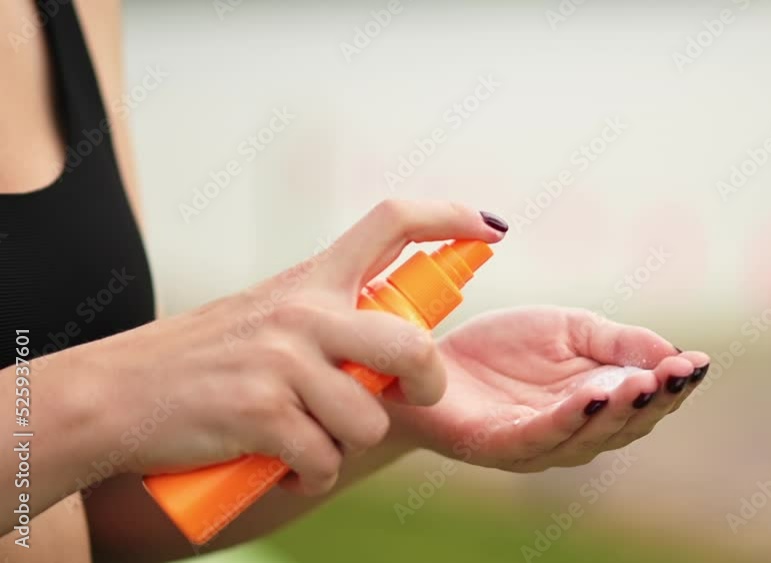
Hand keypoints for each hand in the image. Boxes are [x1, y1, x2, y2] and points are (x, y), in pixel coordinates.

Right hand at [58, 200, 504, 495]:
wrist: (113, 396)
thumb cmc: (198, 362)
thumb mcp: (266, 319)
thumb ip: (327, 322)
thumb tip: (397, 346)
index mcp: (309, 279)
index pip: (390, 221)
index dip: (448, 216)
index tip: (488, 225)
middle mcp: (303, 312)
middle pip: (412, 345)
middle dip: (426, 385)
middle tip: (411, 399)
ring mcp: (283, 362)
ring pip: (368, 421)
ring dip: (344, 444)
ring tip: (305, 438)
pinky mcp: (264, 412)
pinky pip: (325, 460)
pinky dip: (309, 474)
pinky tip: (283, 464)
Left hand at [387, 306, 709, 470]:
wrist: (426, 356)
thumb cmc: (499, 348)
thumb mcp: (567, 329)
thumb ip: (615, 340)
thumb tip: (671, 352)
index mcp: (596, 400)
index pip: (646, 399)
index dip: (674, 384)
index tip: (698, 362)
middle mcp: (575, 429)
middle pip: (627, 424)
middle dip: (657, 398)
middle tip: (679, 374)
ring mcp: (539, 442)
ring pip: (591, 435)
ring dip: (621, 410)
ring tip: (645, 383)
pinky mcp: (501, 445)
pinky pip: (542, 436)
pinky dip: (571, 417)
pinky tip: (592, 395)